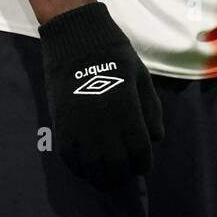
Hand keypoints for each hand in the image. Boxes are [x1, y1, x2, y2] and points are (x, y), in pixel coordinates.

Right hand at [39, 1, 164, 189]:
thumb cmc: (114, 55)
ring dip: (102, 177)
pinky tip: (87, 167)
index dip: (143, 163)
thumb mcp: (141, 77)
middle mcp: (103, 125)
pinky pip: (70, 160)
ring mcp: (79, 128)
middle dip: (123, 174)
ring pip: (92, 169)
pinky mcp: (61, 127)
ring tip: (106, 175)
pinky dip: (80, 169)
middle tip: (124, 171)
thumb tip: (155, 138)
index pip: (139, 154)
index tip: (141, 162)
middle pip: (116, 167)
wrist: (75, 40)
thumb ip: (151, 109)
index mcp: (127, 112)